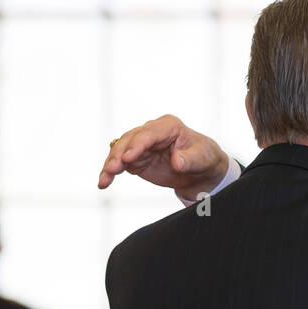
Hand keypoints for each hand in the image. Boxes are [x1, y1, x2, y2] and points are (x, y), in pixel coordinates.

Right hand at [98, 115, 228, 200]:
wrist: (200, 170)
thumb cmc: (204, 158)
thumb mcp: (203, 158)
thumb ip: (190, 159)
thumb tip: (177, 161)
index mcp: (168, 126)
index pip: (149, 133)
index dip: (138, 145)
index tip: (128, 158)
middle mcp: (151, 132)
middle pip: (130, 140)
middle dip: (119, 155)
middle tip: (111, 170)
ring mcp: (141, 144)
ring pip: (120, 151)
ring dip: (110, 165)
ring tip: (104, 181)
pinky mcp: (136, 158)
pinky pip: (119, 163)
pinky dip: (111, 172)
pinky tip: (103, 183)